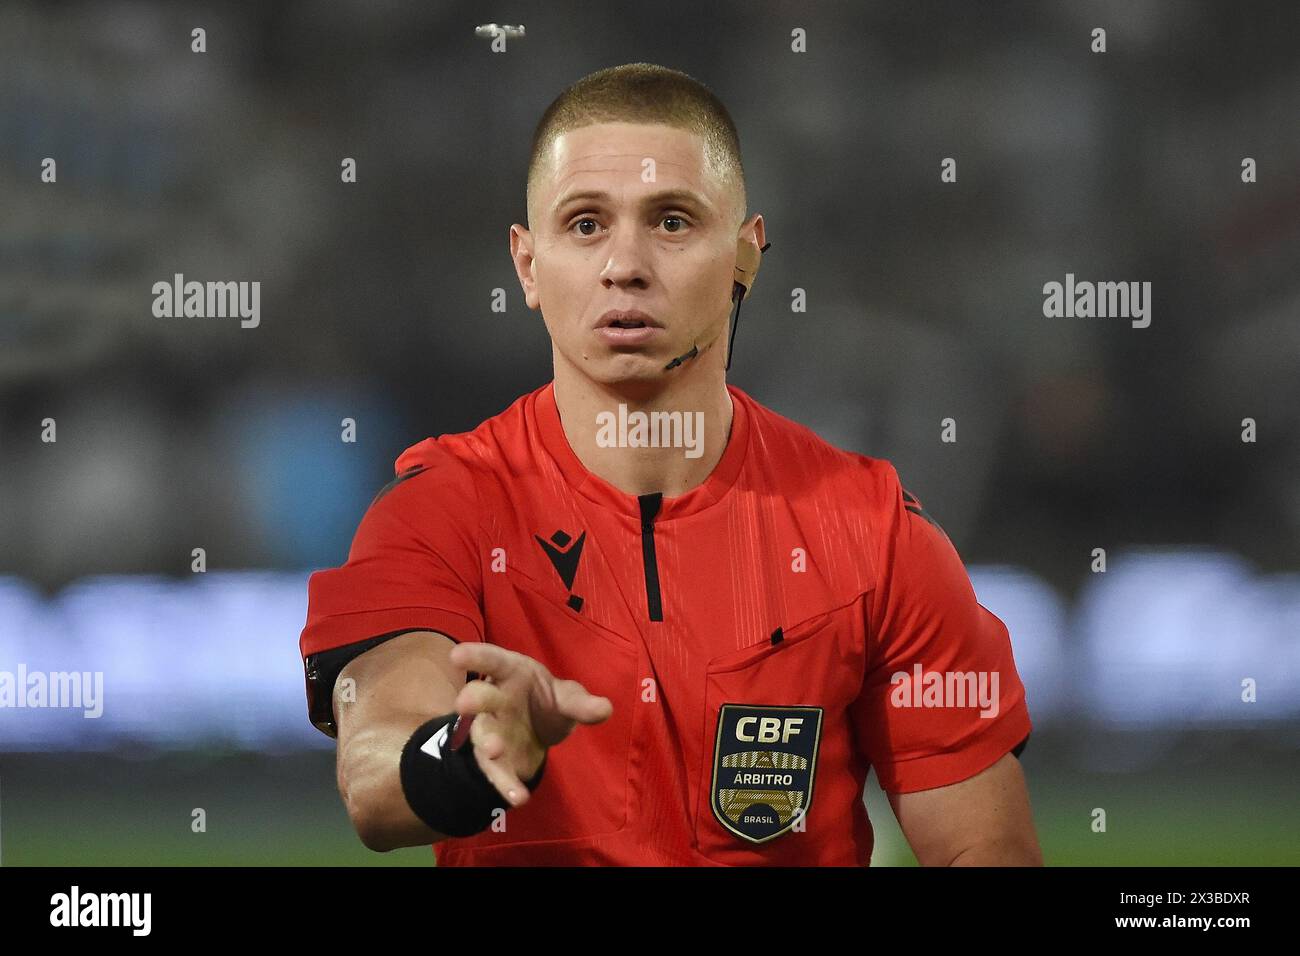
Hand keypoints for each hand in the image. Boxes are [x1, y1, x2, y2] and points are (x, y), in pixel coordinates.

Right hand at [448, 642, 612, 808]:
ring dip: (487, 743)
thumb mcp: (567, 698)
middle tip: (464, 703)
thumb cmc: (546, 701)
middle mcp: (494, 700)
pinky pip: (496, 771)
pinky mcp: (494, 760)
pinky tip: (518, 797)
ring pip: (482, 735)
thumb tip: (604, 709)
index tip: (458, 654)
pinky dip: (506, 784)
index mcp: (510, 673)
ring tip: (494, 750)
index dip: (476, 656)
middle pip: (479, 696)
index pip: (493, 660)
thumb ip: (582, 703)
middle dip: (472, 699)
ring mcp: (491, 730)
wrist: (540, 731)